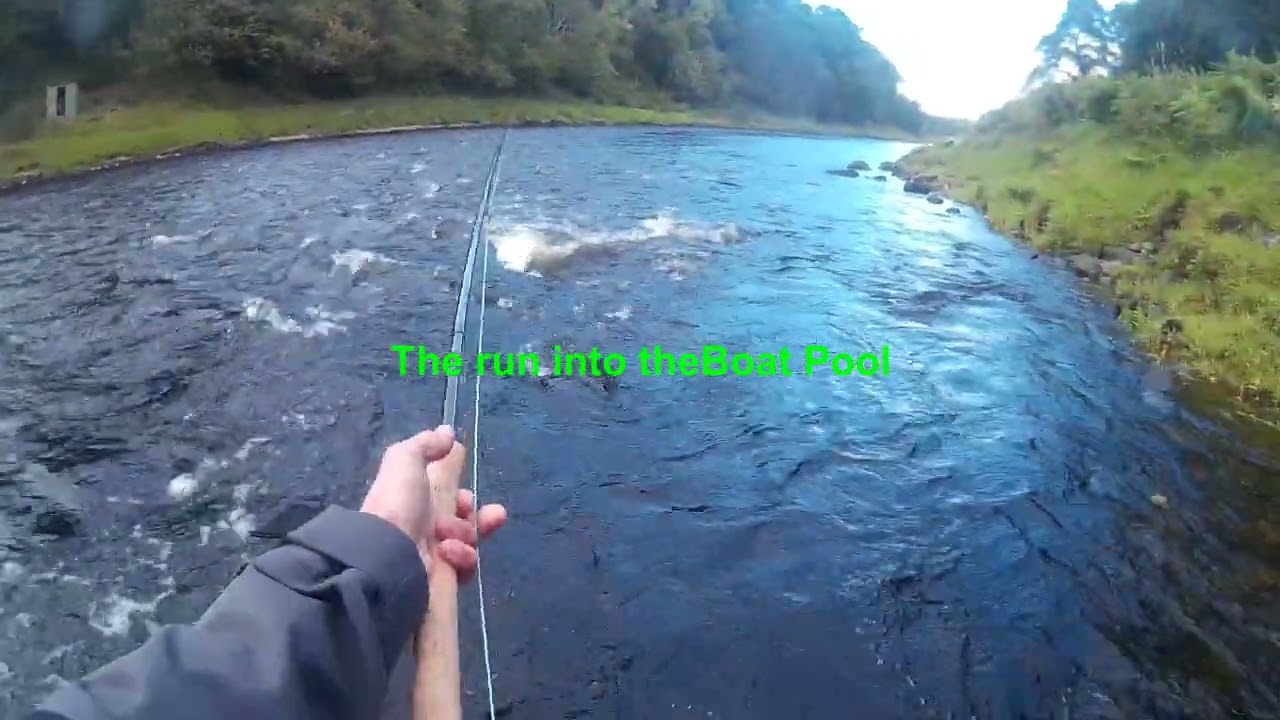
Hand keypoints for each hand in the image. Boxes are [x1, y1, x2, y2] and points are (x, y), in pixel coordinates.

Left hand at [360, 425, 506, 580]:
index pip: (449, 499)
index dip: (463, 496)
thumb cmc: (397, 504)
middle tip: (479, 514)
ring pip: (470, 544)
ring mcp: (434, 557)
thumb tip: (448, 433)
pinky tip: (448, 553)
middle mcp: (426, 530)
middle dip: (477, 515)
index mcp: (416, 503)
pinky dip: (462, 558)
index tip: (465, 494)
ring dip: (468, 536)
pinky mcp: (442, 581)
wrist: (386, 555)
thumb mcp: (405, 461)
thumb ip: (426, 444)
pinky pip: (465, 568)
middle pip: (466, 521)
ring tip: (450, 539)